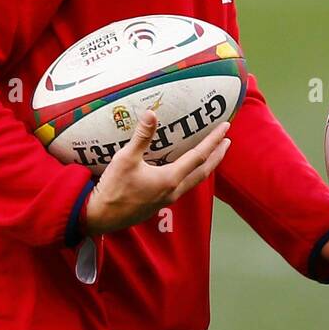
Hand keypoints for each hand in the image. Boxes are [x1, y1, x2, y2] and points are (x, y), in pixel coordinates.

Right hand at [81, 110, 230, 236]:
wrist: (101, 216)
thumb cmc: (113, 188)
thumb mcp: (125, 158)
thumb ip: (141, 136)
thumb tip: (151, 113)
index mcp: (170, 178)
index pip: (199, 156)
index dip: (213, 140)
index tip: (225, 128)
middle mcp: (174, 190)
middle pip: (204, 171)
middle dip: (217, 155)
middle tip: (227, 141)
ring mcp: (167, 199)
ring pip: (195, 180)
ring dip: (207, 165)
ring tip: (212, 154)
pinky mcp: (160, 203)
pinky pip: (184, 186)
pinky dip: (193, 174)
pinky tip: (186, 169)